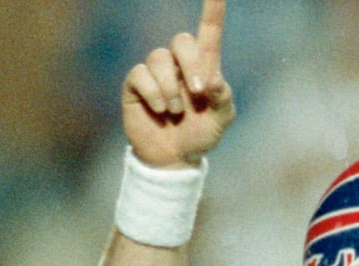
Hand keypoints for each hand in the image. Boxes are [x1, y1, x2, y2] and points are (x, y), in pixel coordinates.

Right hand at [121, 0, 234, 167]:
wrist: (175, 158)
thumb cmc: (201, 134)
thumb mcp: (221, 119)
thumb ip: (223, 98)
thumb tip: (212, 80)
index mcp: (204, 67)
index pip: (209, 32)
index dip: (212, 11)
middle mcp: (179, 64)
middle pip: (182, 40)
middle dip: (191, 64)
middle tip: (199, 92)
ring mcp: (156, 73)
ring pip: (159, 58)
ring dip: (171, 88)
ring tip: (176, 112)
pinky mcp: (136, 84)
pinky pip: (140, 74)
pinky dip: (154, 94)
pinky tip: (161, 110)